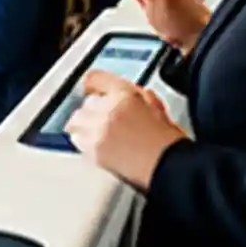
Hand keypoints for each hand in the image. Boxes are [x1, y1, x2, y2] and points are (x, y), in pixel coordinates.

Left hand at [64, 70, 188, 191]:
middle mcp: (107, 109)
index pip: (96, 79)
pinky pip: (77, 140)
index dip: (93, 84)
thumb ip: (138, 97)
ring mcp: (97, 130)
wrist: (169, 168)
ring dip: (84, 125)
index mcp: (124, 95)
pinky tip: (97, 146)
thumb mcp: (157, 108)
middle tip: (104, 118)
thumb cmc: (169, 142)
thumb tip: (128, 95)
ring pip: (76, 121)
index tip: (91, 87)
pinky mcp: (92, 150)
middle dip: (93, 109)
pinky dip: (84, 142)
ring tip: (98, 134)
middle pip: (86, 102)